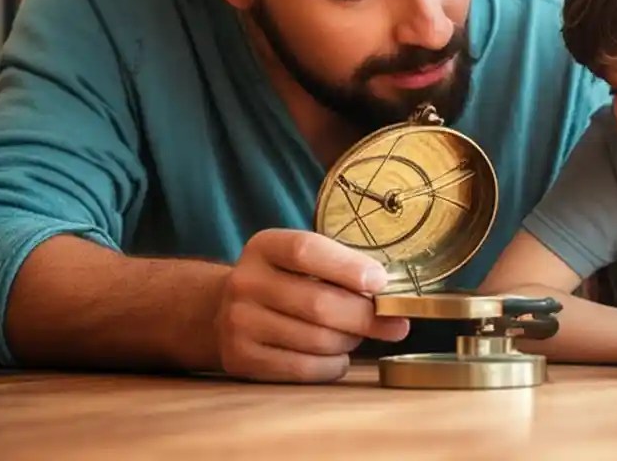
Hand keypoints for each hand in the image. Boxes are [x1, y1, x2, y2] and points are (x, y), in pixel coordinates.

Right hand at [216, 228, 409, 383]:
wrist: (222, 311)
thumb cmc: (281, 282)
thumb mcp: (296, 260)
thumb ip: (336, 267)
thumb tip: (389, 294)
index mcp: (264, 247)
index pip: (306, 250)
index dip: (348, 267)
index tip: (380, 282)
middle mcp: (246, 283)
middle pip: (318, 303)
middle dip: (365, 316)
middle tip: (395, 323)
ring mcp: (240, 323)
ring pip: (317, 340)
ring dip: (350, 341)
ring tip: (356, 335)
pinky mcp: (243, 359)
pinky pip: (304, 369)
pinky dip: (333, 365)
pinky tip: (338, 356)